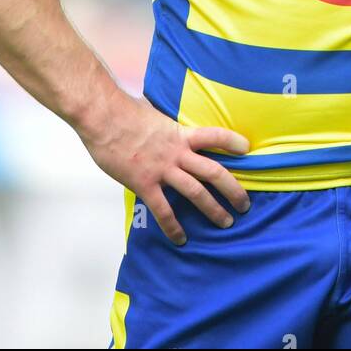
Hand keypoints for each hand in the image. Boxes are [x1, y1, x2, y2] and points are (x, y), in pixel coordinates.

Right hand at [78, 92, 250, 245]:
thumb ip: (163, 124)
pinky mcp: (144, 183)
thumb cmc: (123, 111)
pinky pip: (163, 210)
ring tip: (226, 223)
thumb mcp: (153, 113)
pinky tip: (181, 239)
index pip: (213, 136)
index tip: (247, 148)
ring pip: (195, 192)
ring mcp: (162, 169)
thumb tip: (162, 123)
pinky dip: (173, 226)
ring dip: (213, 209)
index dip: (232, 141)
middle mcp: (177, 153)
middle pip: (213, 172)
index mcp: (180, 134)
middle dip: (232, 189)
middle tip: (244, 204)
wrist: (103, 116)